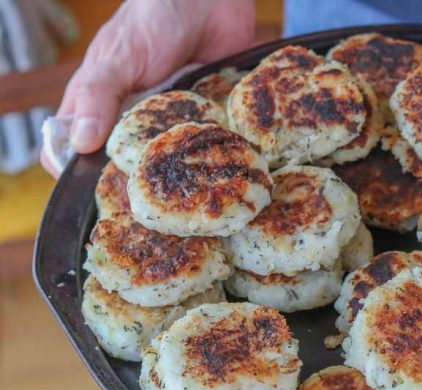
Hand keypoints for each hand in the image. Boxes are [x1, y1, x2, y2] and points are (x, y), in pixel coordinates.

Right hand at [43, 0, 255, 176]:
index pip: (73, 151)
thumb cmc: (154, 19)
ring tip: (185, 197)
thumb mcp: (119, 57)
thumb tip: (82, 144)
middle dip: (133, 185)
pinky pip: (204, 145)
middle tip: (151, 207)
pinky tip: (217, 172)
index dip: (77, 175)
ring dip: (175, 175)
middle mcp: (132, 118)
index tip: (97, 196)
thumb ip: (99, 96)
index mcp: (98, 104)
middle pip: (123, 164)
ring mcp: (169, 120)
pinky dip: (210, 156)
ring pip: (165, 161)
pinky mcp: (204, 117)